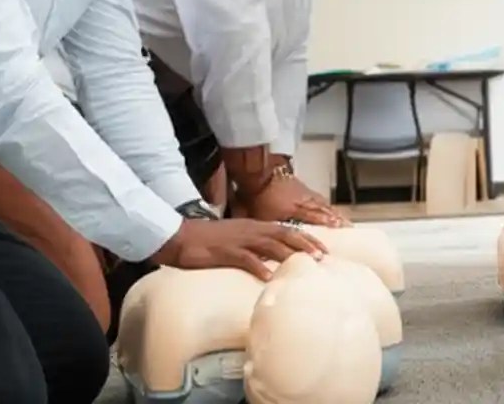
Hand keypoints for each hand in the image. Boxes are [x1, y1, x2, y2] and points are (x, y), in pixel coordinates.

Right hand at [151, 218, 326, 278]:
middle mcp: (251, 230)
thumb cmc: (207, 241)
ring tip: (306, 263)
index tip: (323, 249)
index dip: (306, 239)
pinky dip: (259, 266)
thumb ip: (254, 247)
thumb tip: (271, 261)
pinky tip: (270, 276)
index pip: (287, 230)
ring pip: (271, 244)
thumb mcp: (236, 239)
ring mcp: (239, 240)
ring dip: (290, 253)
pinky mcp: (225, 251)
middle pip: (285, 234)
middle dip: (306, 244)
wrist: (179, 236)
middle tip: (324, 256)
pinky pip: (246, 258)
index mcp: (254, 227)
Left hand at [236, 174, 349, 227]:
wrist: (257, 171)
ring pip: (322, 203)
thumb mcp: (259, 216)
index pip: (313, 216)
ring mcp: (303, 193)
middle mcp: (301, 200)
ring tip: (343, 219)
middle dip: (336, 219)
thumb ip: (266, 230)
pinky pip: (318, 197)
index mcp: (292, 208)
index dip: (325, 223)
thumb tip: (263, 247)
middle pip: (322, 210)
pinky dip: (325, 203)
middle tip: (349, 226)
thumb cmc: (256, 195)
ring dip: (333, 212)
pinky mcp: (302, 187)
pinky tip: (328, 206)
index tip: (339, 228)